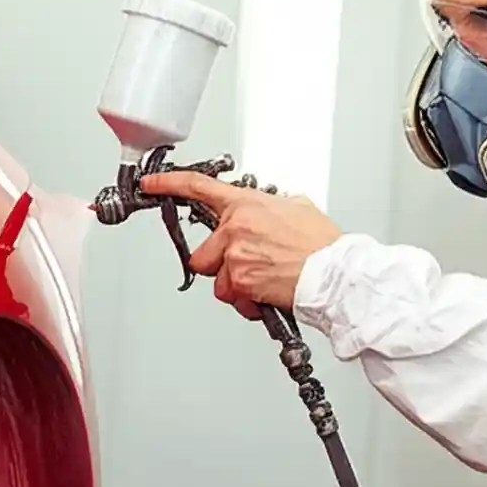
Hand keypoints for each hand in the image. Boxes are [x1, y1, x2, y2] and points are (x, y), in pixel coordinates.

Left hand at [140, 171, 341, 316]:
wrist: (335, 273)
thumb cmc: (322, 245)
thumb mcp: (297, 209)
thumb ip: (271, 208)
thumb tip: (267, 212)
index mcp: (247, 204)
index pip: (199, 187)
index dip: (169, 184)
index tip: (151, 184)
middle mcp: (236, 228)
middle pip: (202, 253)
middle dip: (218, 265)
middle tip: (245, 266)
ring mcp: (235, 256)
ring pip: (217, 280)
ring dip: (236, 286)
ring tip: (264, 280)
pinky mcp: (240, 282)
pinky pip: (232, 298)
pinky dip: (247, 303)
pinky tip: (267, 294)